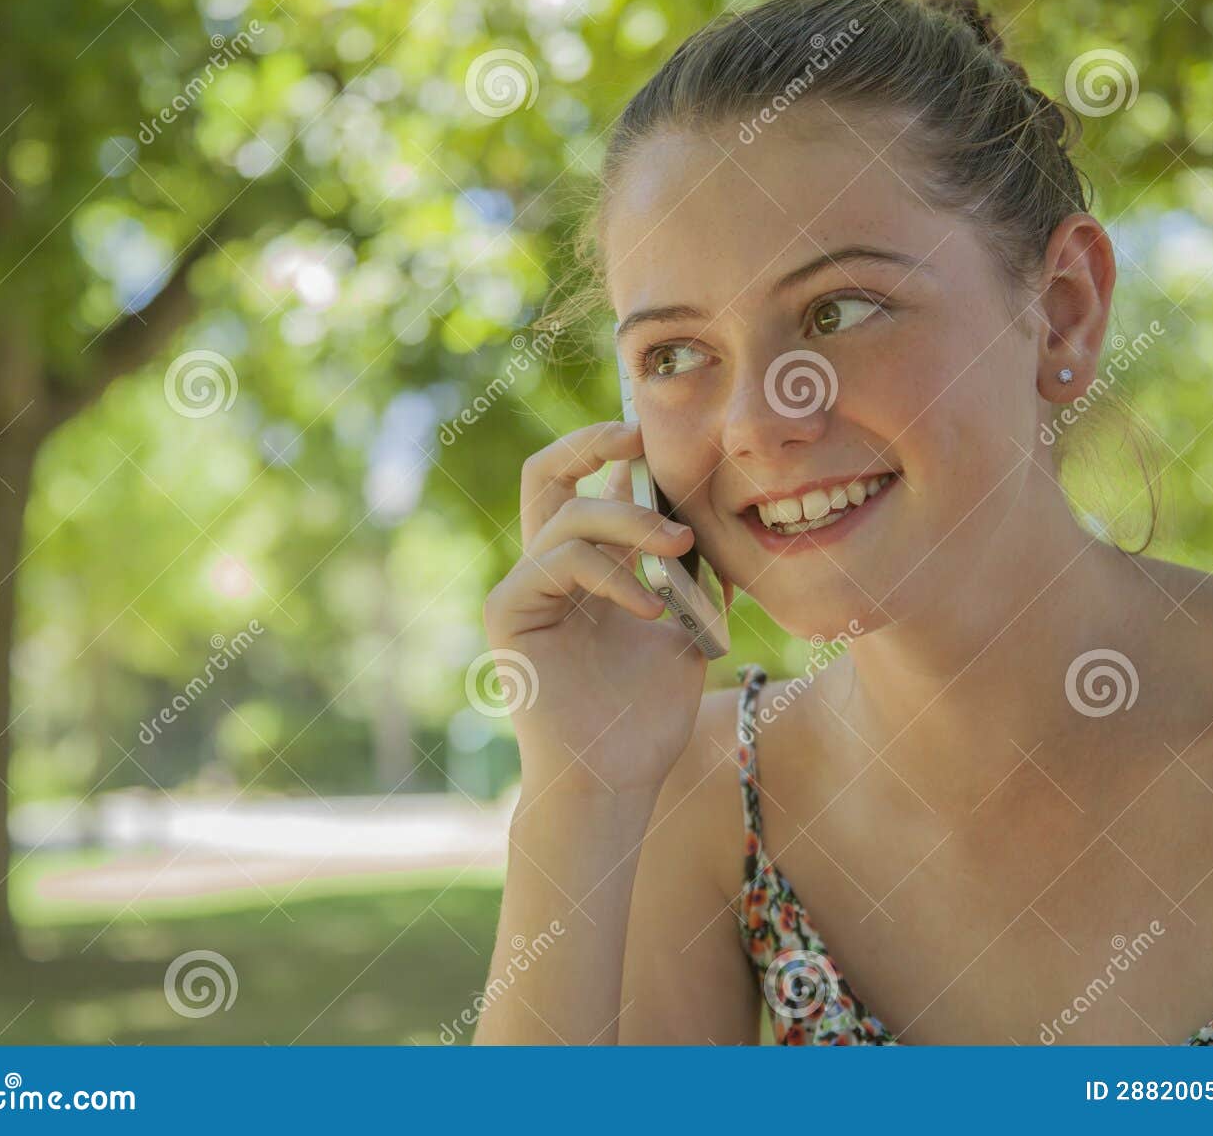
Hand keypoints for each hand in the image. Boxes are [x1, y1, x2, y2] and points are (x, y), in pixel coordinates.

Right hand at [482, 422, 711, 797]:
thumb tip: (703, 510)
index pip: (588, 482)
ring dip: (630, 521)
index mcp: (586, 564)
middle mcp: (548, 567)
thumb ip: (687, 568)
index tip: (662, 435)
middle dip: (593, 442)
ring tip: (677, 549)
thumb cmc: (648, 711)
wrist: (615, 777)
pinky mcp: (509, 612)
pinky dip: (610, 574)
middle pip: (547, 471)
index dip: (616, 448)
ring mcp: (523, 588)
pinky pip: (557, 561)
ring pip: (567, 516)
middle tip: (642, 440)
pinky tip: (651, 609)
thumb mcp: (686, 624)